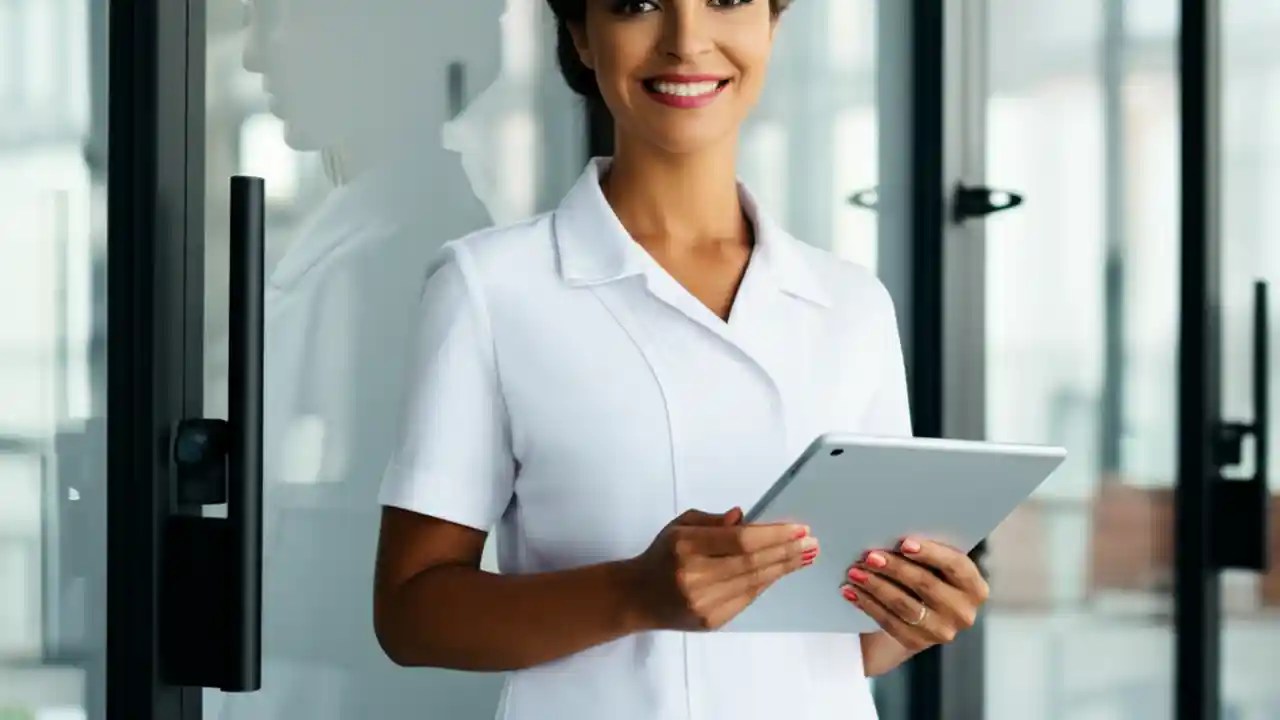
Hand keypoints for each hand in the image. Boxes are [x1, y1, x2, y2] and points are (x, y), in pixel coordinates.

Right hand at [624, 508, 818, 631]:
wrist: (638, 597)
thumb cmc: (662, 555)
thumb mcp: (680, 526)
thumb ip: (713, 521)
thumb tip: (746, 517)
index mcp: (686, 547)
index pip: (741, 540)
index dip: (774, 535)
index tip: (799, 528)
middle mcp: (695, 577)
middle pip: (752, 562)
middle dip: (787, 551)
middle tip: (812, 542)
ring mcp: (704, 603)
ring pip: (754, 582)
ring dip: (784, 568)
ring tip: (806, 556)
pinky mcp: (712, 621)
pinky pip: (748, 599)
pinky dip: (766, 583)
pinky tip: (781, 571)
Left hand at [841, 538, 988, 652]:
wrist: (919, 615)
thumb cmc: (927, 576)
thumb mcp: (935, 565)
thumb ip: (924, 551)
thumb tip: (891, 531)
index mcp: (974, 587)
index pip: (956, 565)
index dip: (931, 553)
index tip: (904, 543)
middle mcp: (963, 612)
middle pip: (926, 585)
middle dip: (895, 568)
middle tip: (869, 556)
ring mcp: (941, 632)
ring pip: (904, 605)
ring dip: (876, 586)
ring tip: (855, 571)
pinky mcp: (917, 643)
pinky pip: (889, 622)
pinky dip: (868, 604)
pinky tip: (852, 591)